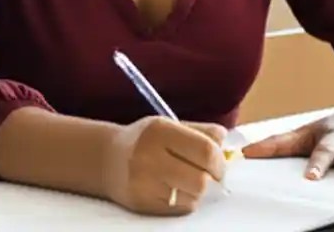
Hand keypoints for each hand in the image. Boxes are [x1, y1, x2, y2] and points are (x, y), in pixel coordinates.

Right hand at [103, 117, 226, 215]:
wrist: (106, 159)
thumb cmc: (145, 141)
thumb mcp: (169, 125)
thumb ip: (201, 131)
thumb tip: (227, 142)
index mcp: (159, 130)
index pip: (206, 150)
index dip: (220, 161)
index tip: (220, 164)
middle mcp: (148, 156)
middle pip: (202, 180)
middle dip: (212, 179)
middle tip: (209, 174)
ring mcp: (143, 182)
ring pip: (193, 197)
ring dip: (198, 191)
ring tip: (188, 180)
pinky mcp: (142, 203)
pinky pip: (181, 208)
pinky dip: (185, 200)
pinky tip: (174, 189)